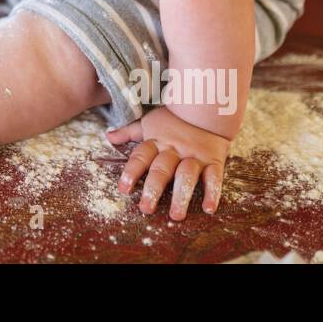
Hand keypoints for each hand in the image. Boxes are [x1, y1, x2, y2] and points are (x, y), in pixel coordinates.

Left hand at [106, 105, 229, 220]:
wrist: (207, 106)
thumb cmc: (174, 118)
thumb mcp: (149, 122)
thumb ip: (129, 132)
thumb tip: (108, 136)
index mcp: (157, 141)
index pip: (141, 156)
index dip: (132, 172)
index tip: (124, 189)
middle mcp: (174, 150)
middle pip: (162, 169)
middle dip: (153, 189)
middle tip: (146, 208)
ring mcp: (195, 156)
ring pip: (186, 175)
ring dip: (181, 195)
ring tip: (176, 215)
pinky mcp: (213, 161)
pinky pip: (214, 177)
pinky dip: (213, 192)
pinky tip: (209, 208)